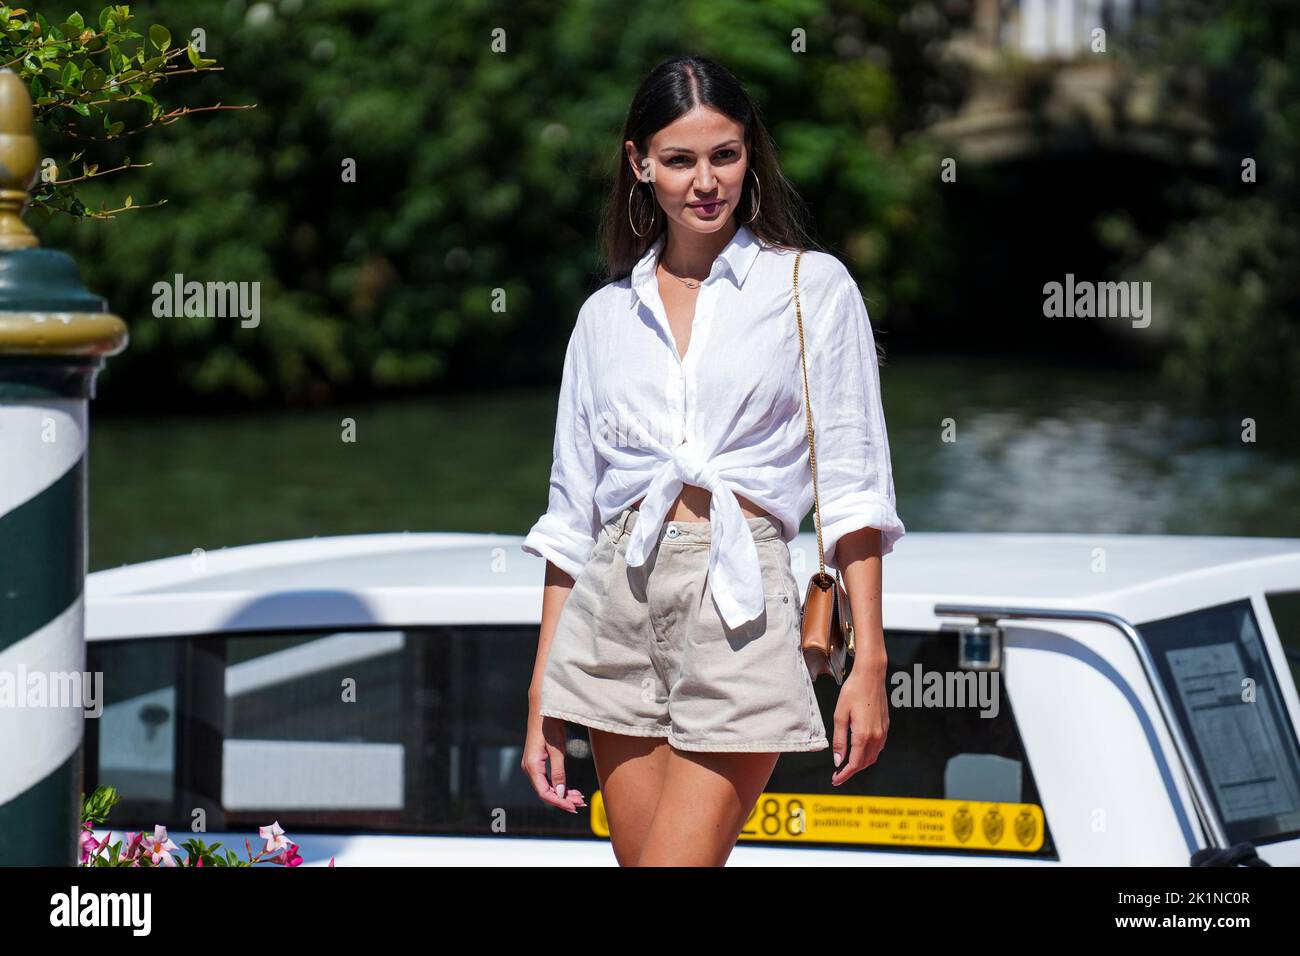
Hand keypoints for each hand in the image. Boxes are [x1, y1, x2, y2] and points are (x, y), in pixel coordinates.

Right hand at [522, 712, 587, 812]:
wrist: (543, 708)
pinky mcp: (537, 762)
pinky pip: (547, 779)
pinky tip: (571, 789)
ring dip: (562, 794)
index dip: (559, 802)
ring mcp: (532, 765)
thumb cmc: (549, 726)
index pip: (544, 793)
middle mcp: (529, 768)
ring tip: (579, 798)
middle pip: (546, 792)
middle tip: (581, 804)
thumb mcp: (557, 749)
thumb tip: (561, 793)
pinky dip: (559, 785)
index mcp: (532, 767)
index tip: (574, 807)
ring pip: (547, 787)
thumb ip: (558, 772)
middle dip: (563, 799)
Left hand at [829, 662, 888, 785]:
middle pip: (864, 763)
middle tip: (838, 775)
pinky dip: (868, 755)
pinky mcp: (885, 727)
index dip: (844, 775)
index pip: (854, 764)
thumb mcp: (839, 715)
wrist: (871, 676)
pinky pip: (878, 748)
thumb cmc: (853, 692)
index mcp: (863, 735)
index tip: (835, 780)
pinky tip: (859, 752)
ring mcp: (883, 732)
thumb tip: (838, 760)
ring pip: (872, 757)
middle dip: (851, 771)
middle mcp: (876, 736)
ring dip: (860, 764)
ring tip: (847, 765)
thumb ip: (839, 740)